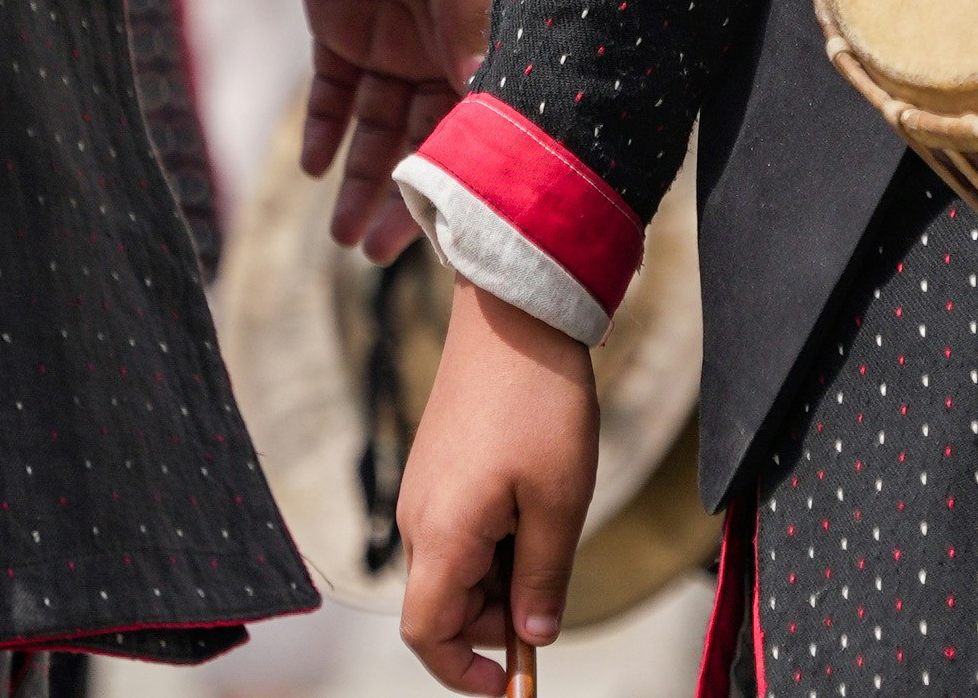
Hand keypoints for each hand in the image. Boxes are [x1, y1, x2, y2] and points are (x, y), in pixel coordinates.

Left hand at [275, 0, 505, 255]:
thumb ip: (472, 7)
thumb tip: (483, 93)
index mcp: (490, 16)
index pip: (488, 108)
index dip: (479, 167)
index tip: (467, 228)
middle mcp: (445, 35)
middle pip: (434, 134)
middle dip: (412, 195)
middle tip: (385, 253)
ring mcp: (391, 32)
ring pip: (382, 128)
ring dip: (365, 182)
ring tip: (346, 240)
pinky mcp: (339, 23)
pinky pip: (334, 95)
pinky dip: (325, 134)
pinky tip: (314, 172)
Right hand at [393, 285, 597, 692]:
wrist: (514, 315)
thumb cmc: (540, 405)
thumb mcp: (558, 503)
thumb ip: (543, 579)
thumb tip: (533, 639)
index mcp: (441, 536)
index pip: (427, 634)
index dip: (463, 670)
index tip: (510, 679)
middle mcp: (418, 519)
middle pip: (445, 605)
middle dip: (496, 618)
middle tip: (553, 582)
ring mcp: (424, 492)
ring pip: (455, 568)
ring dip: (501, 575)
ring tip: (549, 522)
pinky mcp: (437, 469)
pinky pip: (458, 530)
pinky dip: (495, 540)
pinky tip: (534, 499)